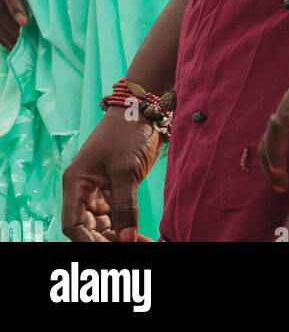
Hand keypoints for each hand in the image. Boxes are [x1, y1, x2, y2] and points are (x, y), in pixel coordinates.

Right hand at [61, 108, 162, 241]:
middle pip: (88, 229)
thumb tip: (126, 241)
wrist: (145, 107)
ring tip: (142, 245)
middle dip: (107, 242)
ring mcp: (99, 190)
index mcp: (76, 182)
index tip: (107, 251)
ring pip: (104, 225)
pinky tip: (142, 238)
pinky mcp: (116, 188)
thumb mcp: (126, 170)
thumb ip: (125, 206)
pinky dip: (128, 227)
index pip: (73, 225)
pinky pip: (117, 215)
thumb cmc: (128, 132)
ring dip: (120, 237)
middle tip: (131, 249)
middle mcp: (83, 189)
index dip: (87, 242)